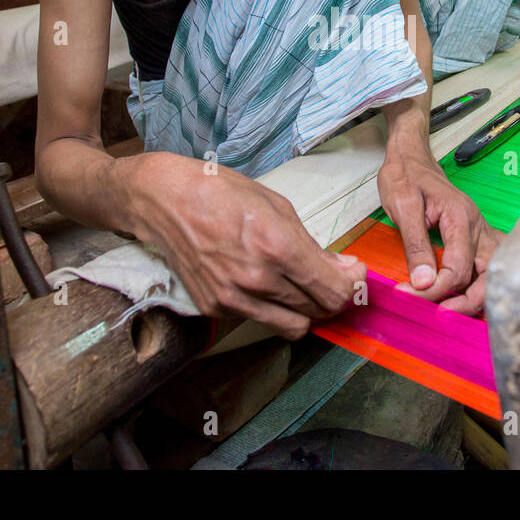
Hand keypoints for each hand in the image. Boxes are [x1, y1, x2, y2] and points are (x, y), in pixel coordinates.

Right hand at [127, 154, 365, 338]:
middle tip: (330, 277)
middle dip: (332, 296)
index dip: (352, 286)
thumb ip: (312, 245)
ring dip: (305, 309)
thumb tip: (342, 269)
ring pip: (293, 326)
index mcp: (277, 246)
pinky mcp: (215, 308)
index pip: (333, 291)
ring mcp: (234, 298)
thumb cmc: (221, 192)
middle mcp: (257, 278)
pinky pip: (260, 319)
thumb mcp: (277, 207)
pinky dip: (271, 307)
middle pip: (318, 310)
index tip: (353, 275)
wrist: (165, 201)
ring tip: (301, 286)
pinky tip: (264, 283)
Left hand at [376, 140, 502, 314]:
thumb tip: (424, 282)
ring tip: (451, 310)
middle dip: (467, 302)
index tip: (409, 296)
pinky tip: (462, 295)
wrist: (410, 156)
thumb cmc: (405, 176)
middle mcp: (477, 227)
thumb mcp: (402, 206)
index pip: (458, 269)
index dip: (436, 290)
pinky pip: (486, 265)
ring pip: (492, 273)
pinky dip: (479, 284)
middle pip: (488, 276)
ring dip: (476, 296)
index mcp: (460, 218)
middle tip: (439, 315)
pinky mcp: (475, 236)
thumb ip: (415, 244)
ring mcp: (479, 231)